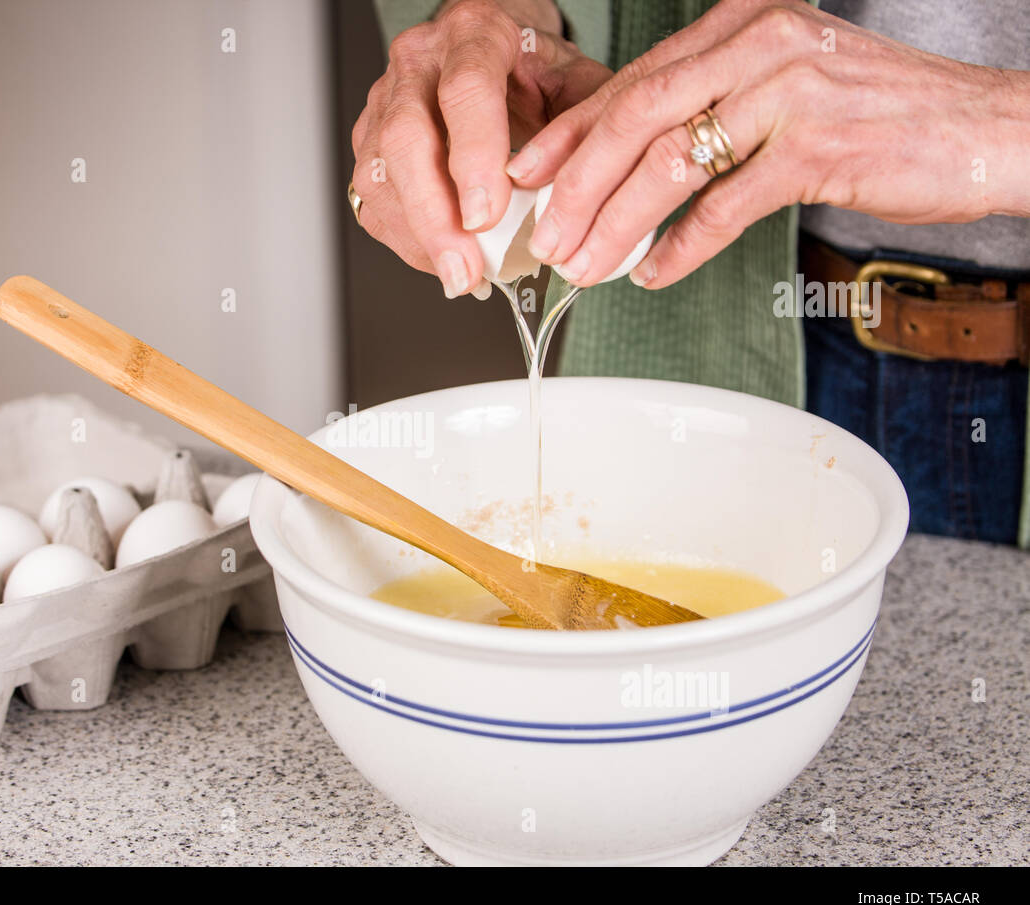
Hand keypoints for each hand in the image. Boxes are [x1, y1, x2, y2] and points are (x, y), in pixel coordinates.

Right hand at [351, 0, 611, 296]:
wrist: (501, 57)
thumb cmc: (536, 72)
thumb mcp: (576, 85)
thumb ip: (578, 132)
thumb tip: (567, 200)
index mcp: (474, 34)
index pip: (465, 89)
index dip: (472, 156)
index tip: (485, 216)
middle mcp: (419, 62)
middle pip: (406, 137)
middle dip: (434, 216)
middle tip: (464, 267)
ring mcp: (386, 100)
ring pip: (379, 173)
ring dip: (417, 237)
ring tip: (458, 275)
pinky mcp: (371, 139)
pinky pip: (373, 198)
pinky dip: (406, 240)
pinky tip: (440, 260)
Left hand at [507, 0, 1029, 288]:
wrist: (984, 128)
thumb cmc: (879, 113)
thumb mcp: (785, 85)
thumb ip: (714, 104)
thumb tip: (636, 156)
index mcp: (741, 22)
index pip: (633, 81)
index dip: (570, 132)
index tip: (528, 173)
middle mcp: (758, 43)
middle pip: (635, 117)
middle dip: (576, 184)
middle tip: (544, 234)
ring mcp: (786, 90)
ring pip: (670, 161)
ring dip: (616, 223)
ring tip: (586, 264)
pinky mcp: (815, 144)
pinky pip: (724, 204)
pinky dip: (682, 245)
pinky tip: (654, 272)